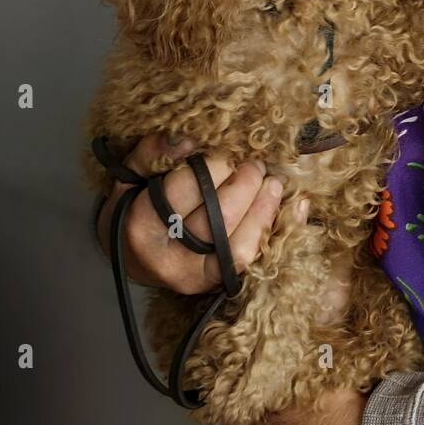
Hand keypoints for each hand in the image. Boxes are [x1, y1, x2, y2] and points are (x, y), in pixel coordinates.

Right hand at [94, 132, 294, 293]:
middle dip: (246, 184)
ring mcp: (193, 278)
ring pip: (239, 246)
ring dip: (265, 208)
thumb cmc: (132, 208)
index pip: (189, 190)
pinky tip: (296, 207)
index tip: (230, 150)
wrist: (128, 256)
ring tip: (273, 182)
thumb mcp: (131, 175)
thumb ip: (153, 152)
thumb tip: (189, 138)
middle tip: (255, 164)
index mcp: (141, 225)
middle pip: (219, 218)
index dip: (217, 166)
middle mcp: (168, 258)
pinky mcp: (215, 286)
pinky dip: (277, 231)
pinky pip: (252, 260)